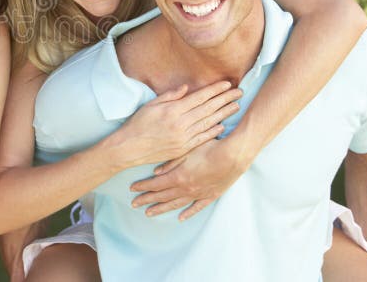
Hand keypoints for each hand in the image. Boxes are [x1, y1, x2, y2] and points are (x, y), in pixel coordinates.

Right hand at [115, 82, 241, 167]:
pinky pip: (202, 138)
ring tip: (236, 106)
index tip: (227, 83)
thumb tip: (186, 88)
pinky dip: (213, 131)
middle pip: (208, 108)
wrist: (130, 147)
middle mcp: (181, 123)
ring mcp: (183, 137)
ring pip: (208, 123)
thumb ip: (170, 96)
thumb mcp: (151, 105)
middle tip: (239, 92)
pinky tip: (222, 125)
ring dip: (224, 114)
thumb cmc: (138, 124)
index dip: (215, 90)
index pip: (199, 97)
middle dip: (225, 99)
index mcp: (173, 110)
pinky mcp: (183, 148)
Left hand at [129, 136, 250, 220]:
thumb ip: (171, 162)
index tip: (131, 189)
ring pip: (176, 204)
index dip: (143, 186)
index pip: (156, 184)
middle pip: (162, 196)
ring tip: (149, 213)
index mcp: (179, 176)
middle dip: (146, 200)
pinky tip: (180, 218)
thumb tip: (156, 172)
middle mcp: (187, 188)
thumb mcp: (187, 150)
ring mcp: (199, 193)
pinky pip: (197, 207)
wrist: (234, 155)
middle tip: (134, 204)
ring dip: (161, 208)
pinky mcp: (211, 195)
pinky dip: (188, 213)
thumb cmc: (210, 148)